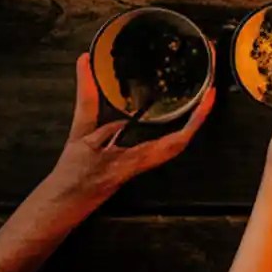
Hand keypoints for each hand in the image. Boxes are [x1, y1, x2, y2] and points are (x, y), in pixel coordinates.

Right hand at [44, 54, 215, 207]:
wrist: (62, 207)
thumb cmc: (71, 178)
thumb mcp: (78, 136)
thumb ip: (85, 100)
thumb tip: (86, 64)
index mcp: (136, 159)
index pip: (177, 141)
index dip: (196, 120)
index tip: (210, 98)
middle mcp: (145, 162)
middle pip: (182, 140)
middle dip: (198, 116)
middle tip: (209, 90)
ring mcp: (142, 163)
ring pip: (173, 142)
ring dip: (187, 121)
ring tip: (198, 95)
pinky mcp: (135, 161)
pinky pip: (158, 142)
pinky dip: (169, 126)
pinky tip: (170, 111)